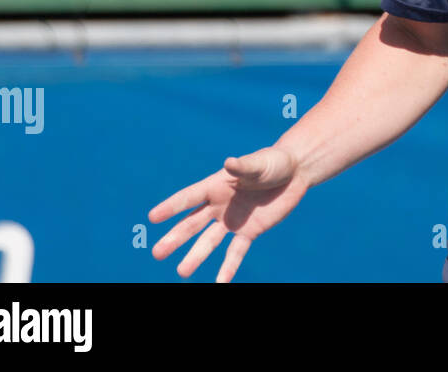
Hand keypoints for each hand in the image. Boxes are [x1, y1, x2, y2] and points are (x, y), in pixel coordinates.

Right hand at [149, 146, 308, 281]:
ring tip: (182, 272)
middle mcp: (219, 205)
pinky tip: (220, 284)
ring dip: (195, 256)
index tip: (152, 217)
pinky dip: (228, 268)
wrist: (295, 173)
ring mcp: (232, 221)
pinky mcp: (249, 232)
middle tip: (157, 253)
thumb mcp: (259, 163)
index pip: (190, 197)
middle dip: (175, 238)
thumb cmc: (273, 162)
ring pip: (209, 242)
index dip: (172, 206)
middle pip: (192, 224)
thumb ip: (244, 167)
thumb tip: (229, 163)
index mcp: (216, 185)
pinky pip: (235, 253)